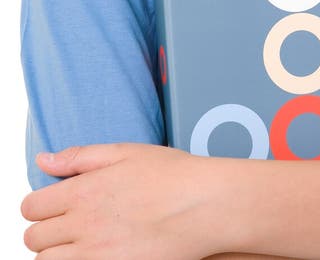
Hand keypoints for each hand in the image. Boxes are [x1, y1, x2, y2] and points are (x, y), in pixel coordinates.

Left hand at [21, 143, 233, 258]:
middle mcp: (84, 225)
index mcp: (83, 191)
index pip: (31, 207)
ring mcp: (96, 255)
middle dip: (45, 231)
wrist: (205, 206)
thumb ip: (79, 157)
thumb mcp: (126, 152)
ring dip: (57, 254)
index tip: (54, 204)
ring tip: (80, 243)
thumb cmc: (172, 175)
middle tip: (67, 224)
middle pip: (33, 240)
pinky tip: (97, 253)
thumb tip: (43, 159)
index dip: (39, 205)